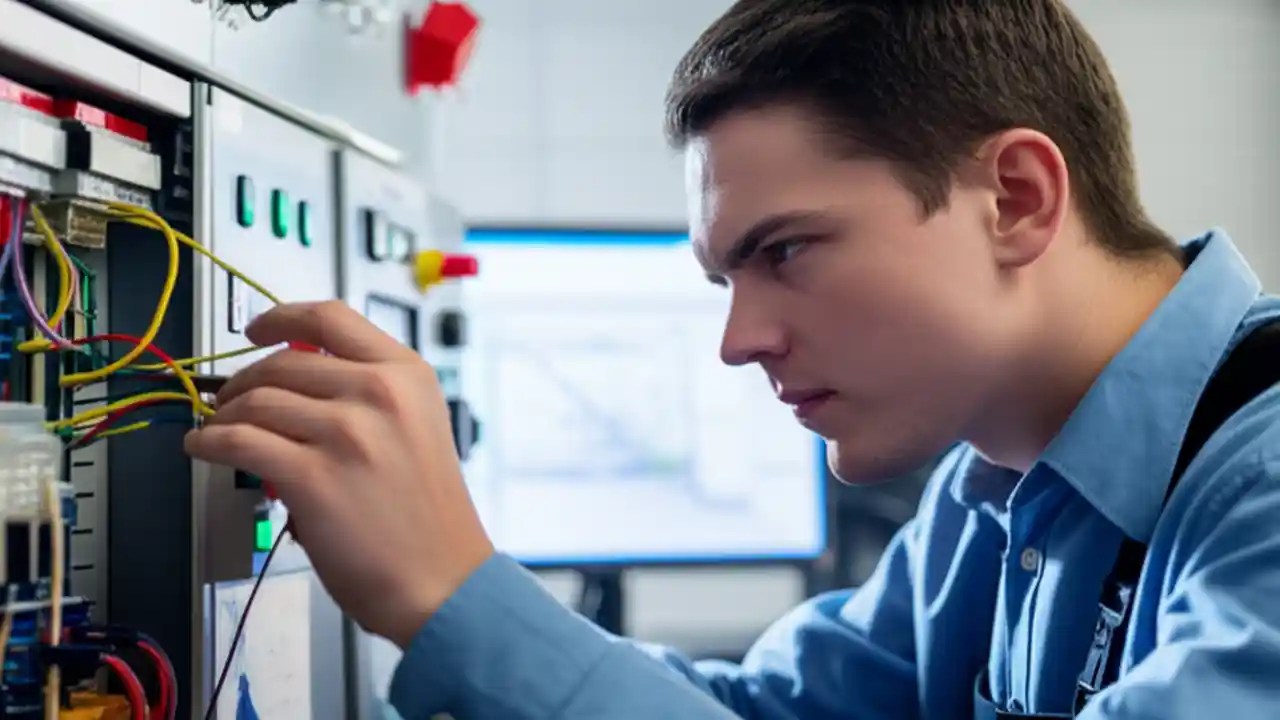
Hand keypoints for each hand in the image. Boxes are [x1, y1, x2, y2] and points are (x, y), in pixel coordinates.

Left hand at [184, 300, 493, 647]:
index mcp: (408, 375)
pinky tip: (203, 448)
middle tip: (231, 399)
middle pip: (282, 362)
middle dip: (243, 380)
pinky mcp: (312, 477)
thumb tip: (295, 383)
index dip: (282, 317)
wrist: (443, 580)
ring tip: (215, 429)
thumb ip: (368, 395)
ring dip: (222, 415)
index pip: (331, 319)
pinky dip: (207, 441)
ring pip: (254, 401)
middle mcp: (379, 394)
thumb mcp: (417, 428)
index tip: (258, 328)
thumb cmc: (429, 516)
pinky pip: (236, 441)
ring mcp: (346, 433)